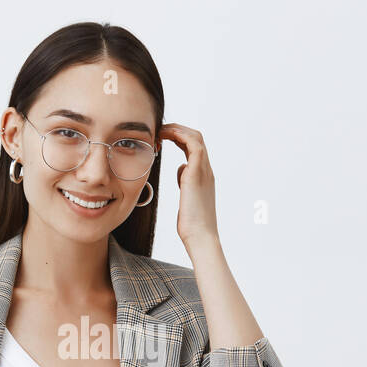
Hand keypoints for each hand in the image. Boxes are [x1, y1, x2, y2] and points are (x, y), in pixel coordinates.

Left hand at [158, 122, 218, 246]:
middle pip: (196, 138)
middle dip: (178, 130)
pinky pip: (193, 145)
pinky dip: (179, 136)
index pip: (194, 147)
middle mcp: (206, 170)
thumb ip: (184, 181)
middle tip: (159, 130)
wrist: (200, 237)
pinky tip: (164, 137)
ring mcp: (204, 171)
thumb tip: (180, 171)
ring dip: (177, 129)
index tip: (163, 137)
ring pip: (195, 137)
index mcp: (203, 175)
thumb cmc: (192, 223)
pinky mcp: (197, 174)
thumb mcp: (186, 197)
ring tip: (160, 130)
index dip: (179, 138)